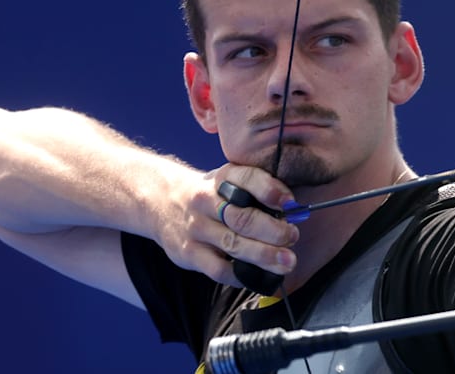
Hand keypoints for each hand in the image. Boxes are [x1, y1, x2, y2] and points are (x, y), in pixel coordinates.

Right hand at [156, 163, 299, 285]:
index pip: (247, 178)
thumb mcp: (227, 181)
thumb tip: (293, 211)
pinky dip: (242, 275)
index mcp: (221, 178)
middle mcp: (206, 200)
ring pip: (233, 244)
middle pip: (242, 217)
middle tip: (293, 237)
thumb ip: (256, 192)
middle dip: (273, 230)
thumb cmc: (209, 195)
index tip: (291, 204)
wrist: (162, 202)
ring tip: (287, 261)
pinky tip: (260, 276)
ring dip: (264, 255)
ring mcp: (196, 228)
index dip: (271, 190)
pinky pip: (218, 269)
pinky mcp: (188, 253)